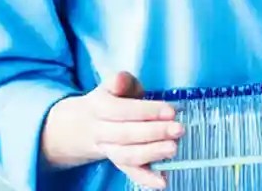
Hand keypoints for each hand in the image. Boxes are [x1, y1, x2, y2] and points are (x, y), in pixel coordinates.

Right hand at [42, 72, 183, 188]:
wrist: (83, 127)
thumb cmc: (110, 100)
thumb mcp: (112, 86)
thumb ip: (120, 81)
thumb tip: (121, 80)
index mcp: (99, 108)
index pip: (122, 111)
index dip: (147, 112)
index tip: (171, 111)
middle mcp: (101, 132)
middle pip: (126, 135)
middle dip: (155, 132)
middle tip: (178, 129)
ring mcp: (109, 151)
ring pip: (128, 156)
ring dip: (152, 153)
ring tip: (174, 148)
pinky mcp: (119, 164)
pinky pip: (131, 173)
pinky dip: (146, 179)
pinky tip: (163, 181)